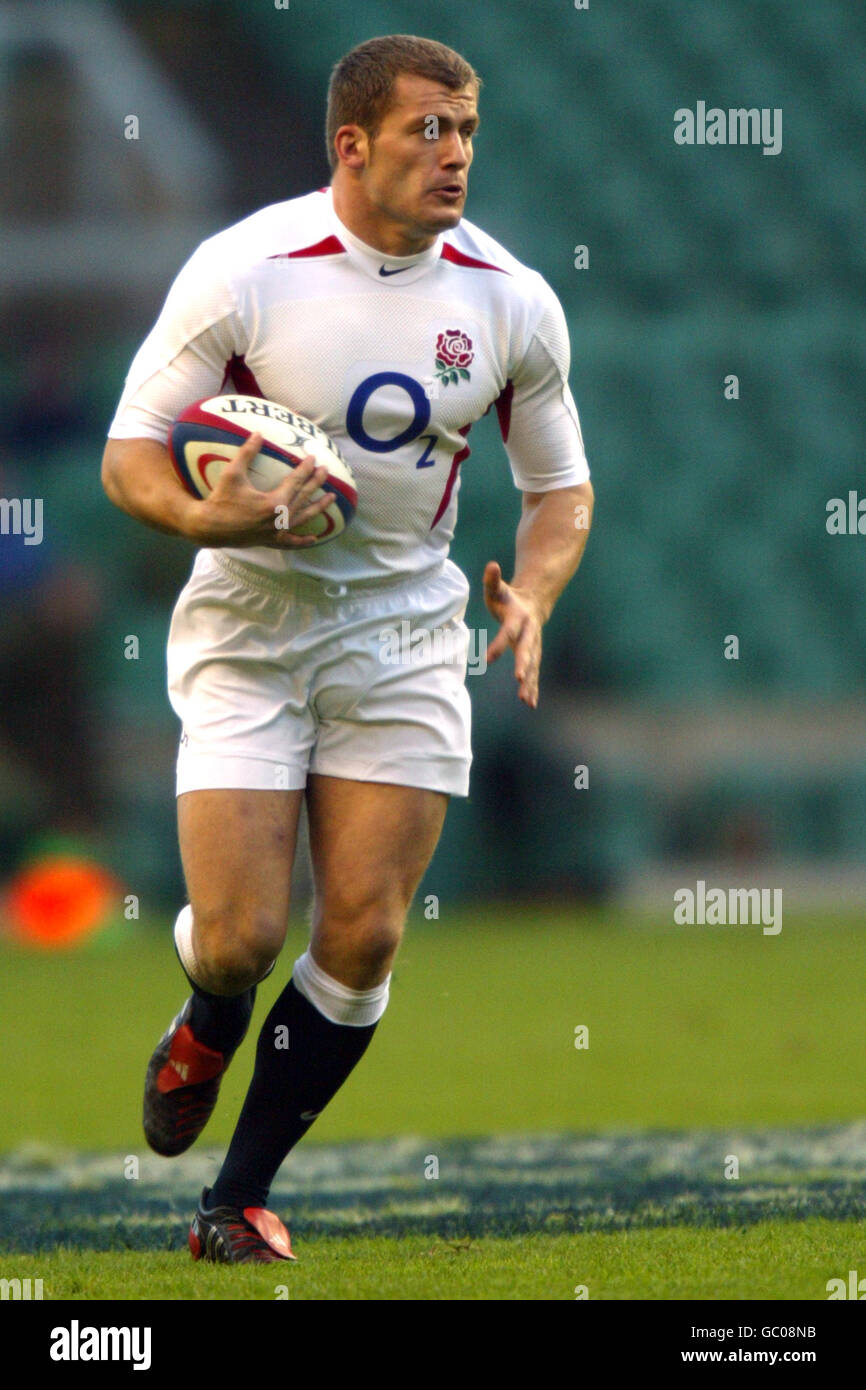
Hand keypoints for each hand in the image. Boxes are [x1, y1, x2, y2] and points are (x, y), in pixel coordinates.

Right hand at [190, 433, 335, 547]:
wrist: (209, 528)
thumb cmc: (220, 500)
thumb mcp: (232, 473)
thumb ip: (247, 453)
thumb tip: (258, 433)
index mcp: (274, 503)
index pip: (296, 482)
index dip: (306, 468)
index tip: (313, 458)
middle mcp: (280, 518)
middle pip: (303, 497)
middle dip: (316, 482)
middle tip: (326, 471)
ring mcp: (276, 532)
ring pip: (303, 518)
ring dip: (318, 507)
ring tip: (332, 498)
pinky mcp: (270, 541)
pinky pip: (290, 542)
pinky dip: (302, 541)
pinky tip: (314, 539)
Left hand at [482, 560, 543, 707]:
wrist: (534, 602)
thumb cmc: (508, 598)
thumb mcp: (498, 588)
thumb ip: (492, 579)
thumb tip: (491, 565)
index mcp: (519, 619)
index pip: (508, 633)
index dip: (499, 645)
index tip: (488, 659)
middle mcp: (530, 634)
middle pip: (527, 651)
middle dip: (524, 665)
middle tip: (519, 680)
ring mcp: (534, 645)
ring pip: (533, 666)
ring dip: (530, 683)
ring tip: (525, 701)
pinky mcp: (533, 655)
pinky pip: (534, 673)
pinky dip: (533, 688)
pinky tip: (530, 703)